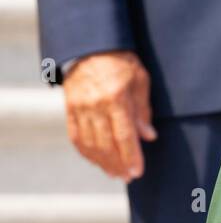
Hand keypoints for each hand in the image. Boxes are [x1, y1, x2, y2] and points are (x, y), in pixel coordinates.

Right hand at [62, 50, 155, 180]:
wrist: (90, 45)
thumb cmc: (122, 61)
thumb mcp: (140, 80)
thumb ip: (143, 110)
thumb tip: (148, 137)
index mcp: (115, 98)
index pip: (124, 135)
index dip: (131, 156)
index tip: (137, 172)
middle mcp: (94, 105)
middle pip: (105, 143)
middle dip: (117, 164)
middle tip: (127, 177)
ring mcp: (79, 108)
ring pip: (89, 143)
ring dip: (102, 162)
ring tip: (114, 173)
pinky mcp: (69, 108)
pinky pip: (76, 135)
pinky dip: (85, 151)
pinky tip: (95, 160)